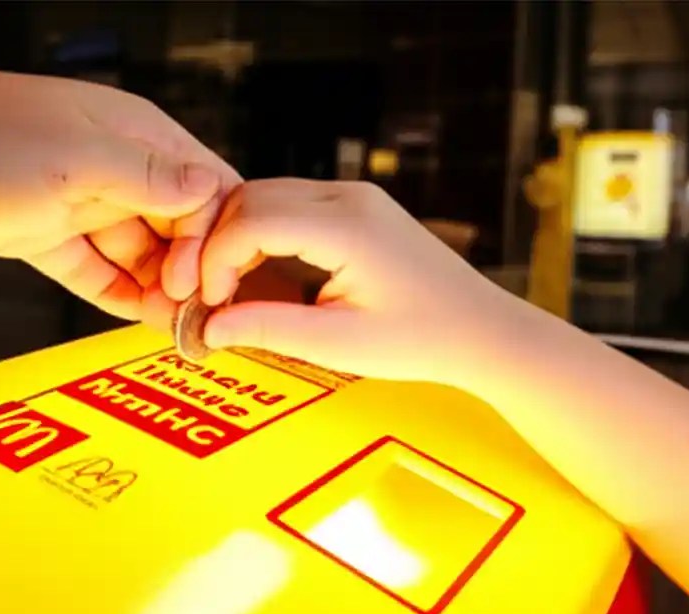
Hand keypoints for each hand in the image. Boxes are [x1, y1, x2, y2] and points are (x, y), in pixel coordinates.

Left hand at [0, 67, 239, 322]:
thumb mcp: (77, 160)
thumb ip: (146, 178)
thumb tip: (209, 189)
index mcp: (134, 134)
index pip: (203, 188)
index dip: (211, 239)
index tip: (200, 283)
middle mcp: (115, 166)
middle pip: (177, 226)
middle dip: (189, 272)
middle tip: (192, 317)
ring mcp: (82, 200)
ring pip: (139, 253)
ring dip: (158, 290)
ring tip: (171, 327)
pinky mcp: (49, 232)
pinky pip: (97, 269)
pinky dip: (120, 294)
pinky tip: (139, 318)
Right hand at [195, 179, 520, 384]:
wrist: (480, 328)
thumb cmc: (420, 340)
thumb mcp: (338, 344)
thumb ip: (268, 329)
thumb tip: (208, 327)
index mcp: (347, 227)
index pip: (252, 220)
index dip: (216, 260)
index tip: (210, 303)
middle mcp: (349, 197)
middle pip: (251, 197)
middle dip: (218, 243)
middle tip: (209, 297)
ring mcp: (354, 196)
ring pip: (266, 195)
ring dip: (237, 237)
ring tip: (230, 289)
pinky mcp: (356, 205)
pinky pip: (290, 204)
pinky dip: (262, 233)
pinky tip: (258, 273)